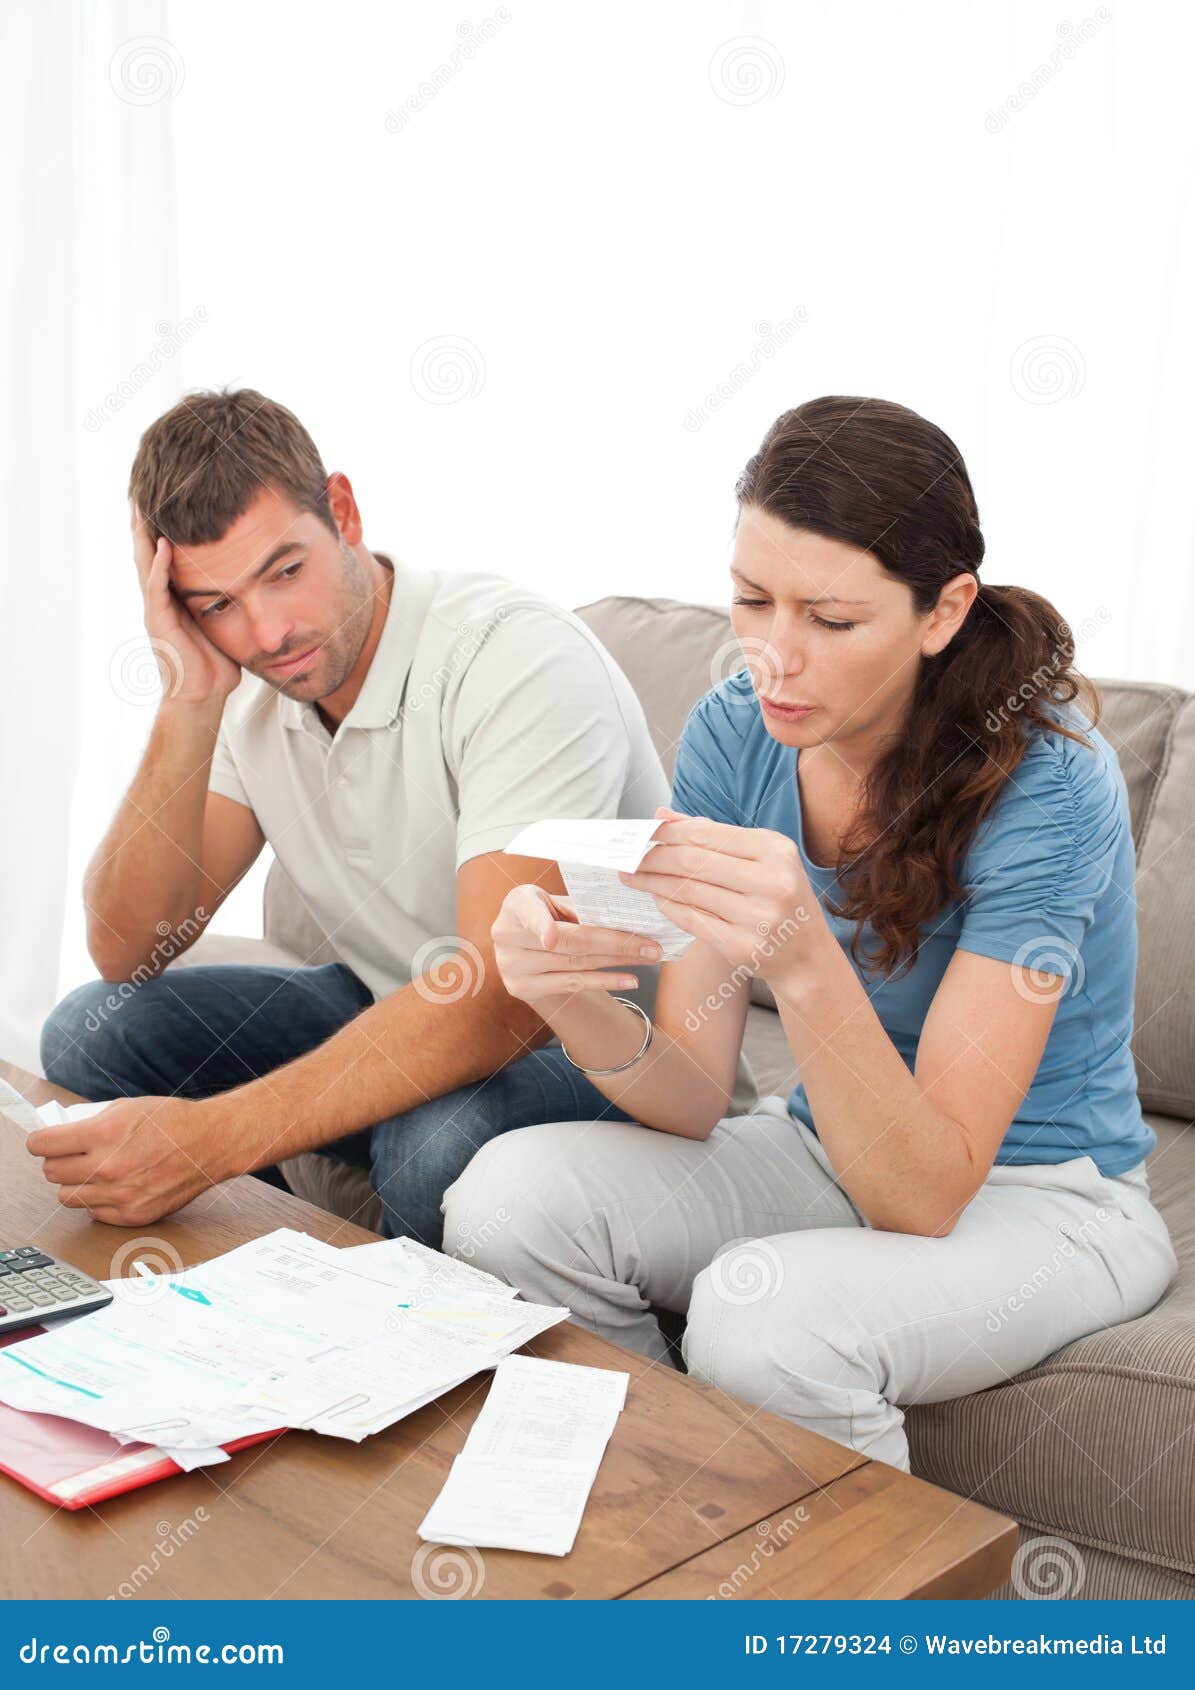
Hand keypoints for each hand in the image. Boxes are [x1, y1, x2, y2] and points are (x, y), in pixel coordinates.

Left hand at [26, 1095, 229, 1225]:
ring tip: (93, 1173)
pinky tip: (114, 1186)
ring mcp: (120, 1195)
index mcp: (104, 1134)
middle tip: (71, 1156)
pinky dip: (98, 1201)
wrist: (211, 1144)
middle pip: (51, 1173)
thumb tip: (62, 1134)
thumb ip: (90, 1122)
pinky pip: (94, 1213)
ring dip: (75, 1184)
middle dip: (57, 1162)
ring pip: (67, 1198)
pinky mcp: (132, 1215)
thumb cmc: (173, 1122)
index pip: (43, 1145)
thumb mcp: (126, 1108)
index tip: (42, 1143)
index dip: (39, 1142)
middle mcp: (108, 1167)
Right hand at [131, 502, 241, 702]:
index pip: (166, 556)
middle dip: (145, 524)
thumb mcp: (224, 625)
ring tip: (140, 507)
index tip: (166, 502)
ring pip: (146, 564)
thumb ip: (228, 604)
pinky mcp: (159, 622)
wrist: (202, 697)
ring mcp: (157, 610)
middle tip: (140, 493)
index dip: (163, 530)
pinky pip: (157, 588)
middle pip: (149, 553)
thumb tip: (253, 587)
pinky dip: (160, 566)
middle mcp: (161, 600)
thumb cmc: (215, 666)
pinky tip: (163, 545)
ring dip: (144, 536)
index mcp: (175, 598)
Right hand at [491, 885, 660, 1007]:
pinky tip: (628, 979)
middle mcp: (506, 935)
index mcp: (516, 903)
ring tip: (647, 959)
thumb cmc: (547, 914)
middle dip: (615, 943)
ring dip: (617, 962)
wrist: (522, 945)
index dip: (540, 926)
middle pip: (569, 942)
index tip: (551, 939)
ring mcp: (512, 966)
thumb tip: (629, 916)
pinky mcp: (522, 988)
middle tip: (650, 945)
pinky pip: (572, 985)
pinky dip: (605, 981)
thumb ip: (580, 908)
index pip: (530, 913)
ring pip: (575, 964)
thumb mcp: (556, 903)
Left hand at [619, 806, 815, 979]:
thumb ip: (711, 835)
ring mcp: (759, 917)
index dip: (667, 834)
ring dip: (653, 883)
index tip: (641, 834)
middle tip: (627, 857)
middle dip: (652, 857)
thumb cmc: (779, 899)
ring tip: (633, 877)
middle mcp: (771, 881)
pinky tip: (657, 899)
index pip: (706, 835)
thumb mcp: (759, 858)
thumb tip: (662, 816)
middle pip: (693, 861)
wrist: (807, 955)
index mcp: (775, 849)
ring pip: (688, 891)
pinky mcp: (744, 947)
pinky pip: (693, 921)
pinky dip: (669, 908)